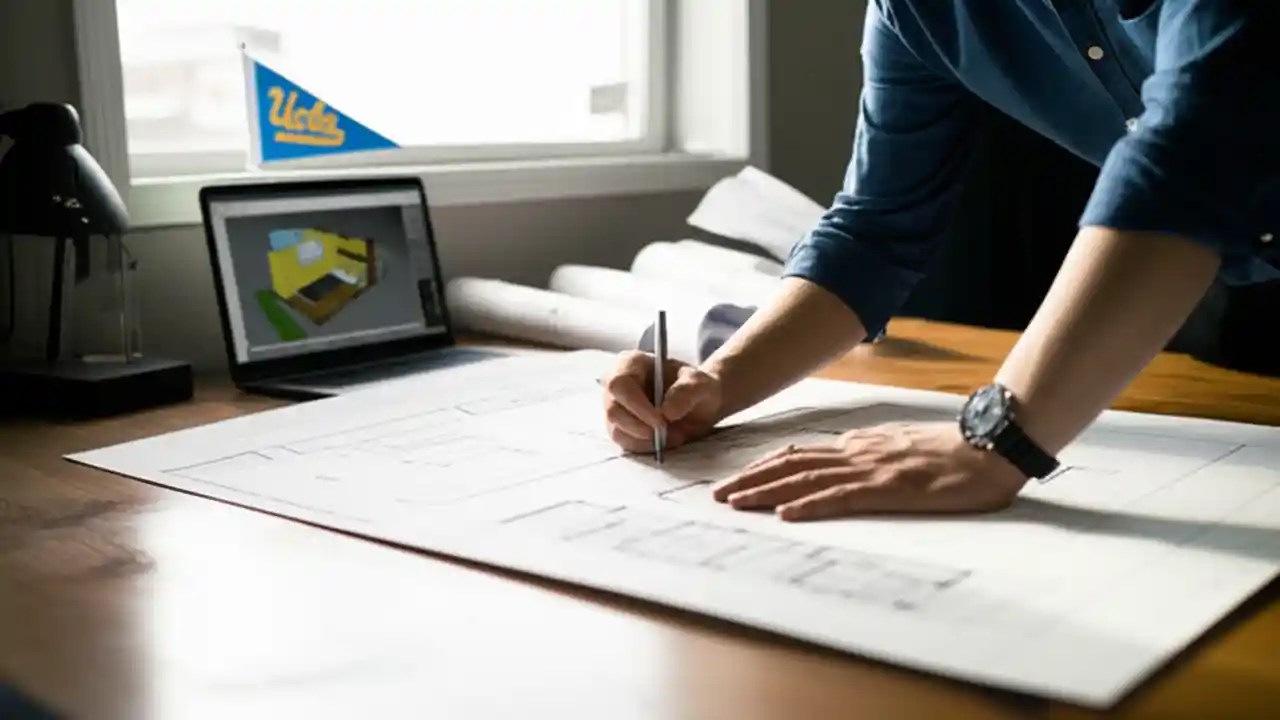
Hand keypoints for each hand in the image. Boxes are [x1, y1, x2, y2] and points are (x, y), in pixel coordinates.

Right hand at [601, 351, 722, 453]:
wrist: (700, 404)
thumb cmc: (696, 387)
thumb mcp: (700, 384)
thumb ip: (687, 392)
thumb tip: (666, 412)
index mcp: (632, 363)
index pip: (619, 383)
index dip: (636, 404)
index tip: (660, 421)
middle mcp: (618, 384)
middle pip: (614, 410)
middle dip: (641, 427)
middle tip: (666, 433)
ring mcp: (617, 407)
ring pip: (616, 430)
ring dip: (645, 440)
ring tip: (673, 436)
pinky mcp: (621, 428)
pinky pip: (624, 443)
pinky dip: (645, 447)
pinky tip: (664, 442)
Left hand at [711, 422, 1027, 520]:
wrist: (990, 446)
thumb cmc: (950, 452)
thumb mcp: (899, 446)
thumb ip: (867, 453)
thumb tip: (837, 462)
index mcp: (857, 446)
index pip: (798, 455)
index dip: (762, 467)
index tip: (735, 480)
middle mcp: (855, 453)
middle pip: (790, 464)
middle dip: (750, 480)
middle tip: (717, 496)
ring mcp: (871, 470)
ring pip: (805, 479)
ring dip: (767, 492)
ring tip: (736, 503)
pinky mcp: (889, 489)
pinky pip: (841, 497)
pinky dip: (809, 505)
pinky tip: (787, 514)